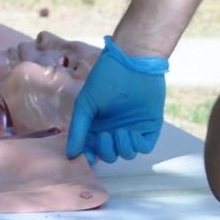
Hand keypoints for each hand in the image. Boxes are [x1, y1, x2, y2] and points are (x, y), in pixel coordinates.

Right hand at [65, 36, 168, 162]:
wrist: (133, 64)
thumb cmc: (105, 79)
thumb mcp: (85, 104)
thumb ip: (78, 130)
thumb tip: (71, 154)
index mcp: (96, 125)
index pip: (91, 149)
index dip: (88, 156)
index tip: (85, 156)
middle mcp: (113, 130)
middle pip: (109, 155)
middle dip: (105, 151)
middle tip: (104, 135)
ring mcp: (132, 129)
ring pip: (126, 154)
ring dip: (120, 147)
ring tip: (119, 132)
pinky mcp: (149, 127)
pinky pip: (143, 147)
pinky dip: (135, 145)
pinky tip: (130, 132)